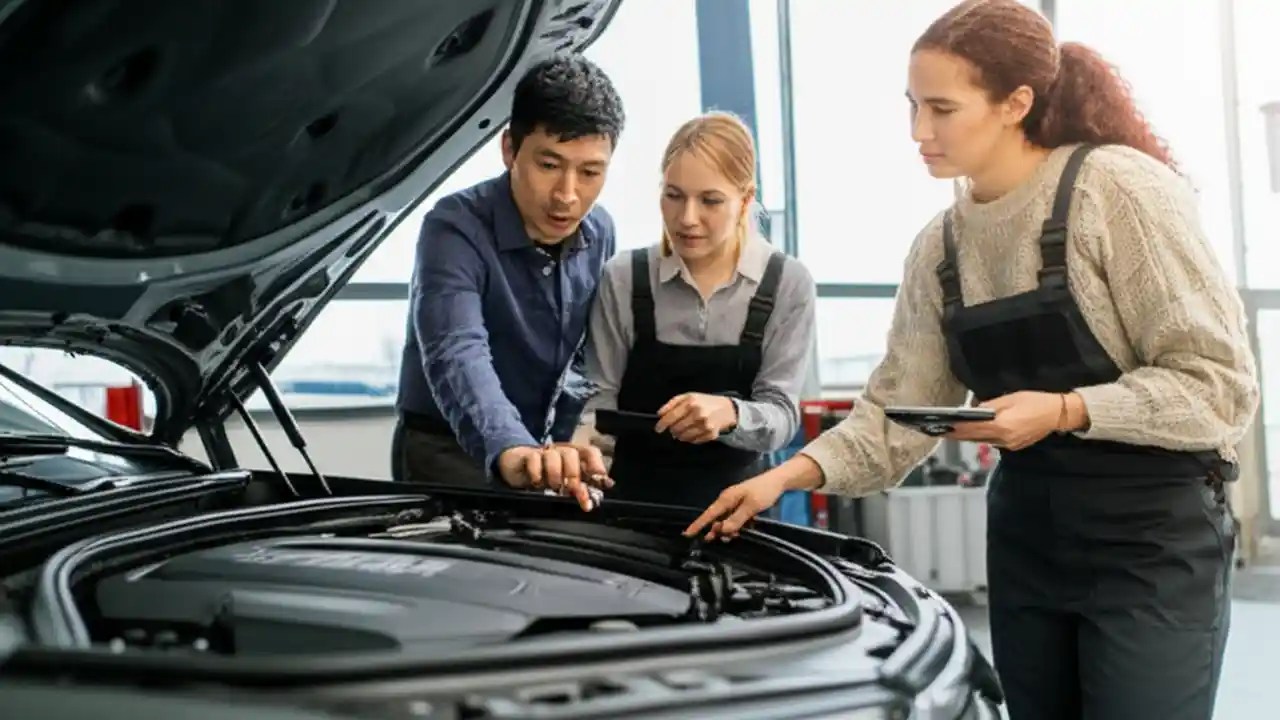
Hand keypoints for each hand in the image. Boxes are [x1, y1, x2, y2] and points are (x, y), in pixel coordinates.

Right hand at [497, 443, 614, 510]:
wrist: (516, 467)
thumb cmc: (545, 476)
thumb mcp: (564, 482)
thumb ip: (583, 485)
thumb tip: (607, 486)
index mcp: (574, 456)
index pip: (590, 452)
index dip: (597, 464)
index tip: (602, 480)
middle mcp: (560, 451)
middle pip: (572, 454)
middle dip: (574, 475)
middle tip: (574, 492)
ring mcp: (543, 452)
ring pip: (554, 456)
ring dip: (555, 474)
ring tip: (553, 487)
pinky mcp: (527, 455)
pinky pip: (534, 459)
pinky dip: (537, 472)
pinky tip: (536, 483)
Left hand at [655, 393, 737, 443]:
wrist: (726, 409)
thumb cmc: (704, 402)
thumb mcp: (687, 396)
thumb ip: (672, 404)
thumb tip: (660, 414)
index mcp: (691, 403)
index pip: (671, 417)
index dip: (662, 424)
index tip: (658, 428)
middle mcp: (698, 414)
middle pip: (676, 428)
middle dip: (672, 429)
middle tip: (674, 426)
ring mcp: (705, 426)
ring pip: (684, 437)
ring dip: (680, 435)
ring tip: (684, 429)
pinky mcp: (711, 435)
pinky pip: (693, 441)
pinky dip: (690, 438)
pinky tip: (693, 431)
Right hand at [682, 472, 787, 541]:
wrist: (779, 481)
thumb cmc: (764, 491)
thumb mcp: (751, 506)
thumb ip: (736, 519)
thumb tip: (722, 530)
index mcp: (727, 499)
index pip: (709, 514)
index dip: (698, 525)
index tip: (687, 534)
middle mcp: (728, 501)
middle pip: (717, 519)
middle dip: (718, 530)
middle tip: (722, 541)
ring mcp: (736, 503)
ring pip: (727, 521)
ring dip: (730, 529)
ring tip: (736, 536)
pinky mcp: (743, 506)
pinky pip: (736, 519)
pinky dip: (739, 525)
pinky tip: (746, 528)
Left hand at [946, 391, 1086, 450]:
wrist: (1058, 414)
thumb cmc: (1034, 401)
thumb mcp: (1010, 398)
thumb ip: (989, 406)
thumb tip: (972, 411)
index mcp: (1001, 426)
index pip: (971, 429)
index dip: (955, 428)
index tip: (939, 427)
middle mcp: (1003, 439)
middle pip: (974, 438)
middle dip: (956, 434)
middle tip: (939, 430)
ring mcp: (1009, 445)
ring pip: (982, 441)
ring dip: (967, 436)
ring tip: (952, 430)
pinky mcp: (1014, 446)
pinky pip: (992, 442)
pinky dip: (981, 437)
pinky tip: (973, 431)